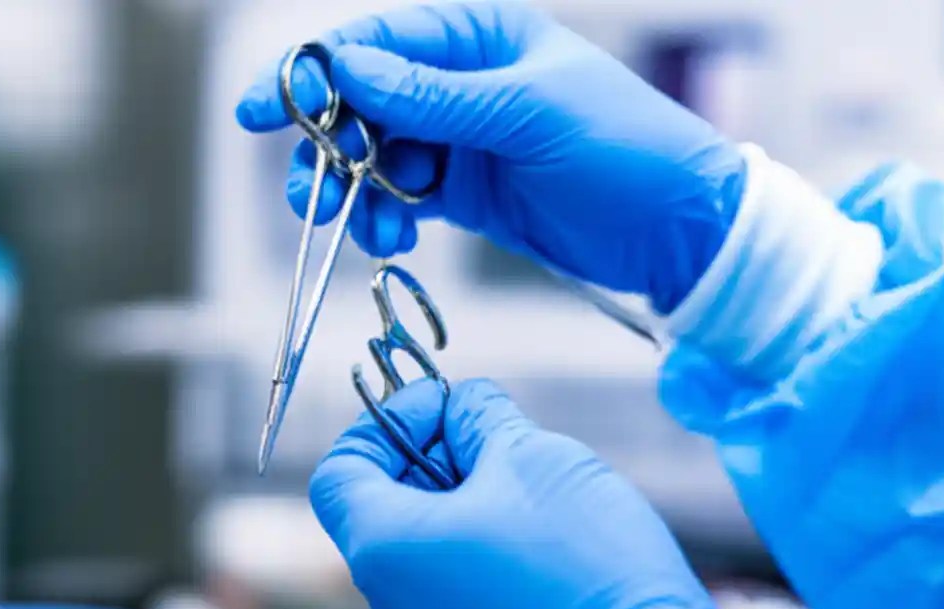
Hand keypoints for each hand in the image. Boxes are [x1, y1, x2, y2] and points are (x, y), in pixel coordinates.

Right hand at [236, 2, 745, 311]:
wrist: (680, 230)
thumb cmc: (626, 150)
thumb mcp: (529, 114)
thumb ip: (434, 96)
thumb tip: (346, 67)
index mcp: (478, 36)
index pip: (375, 42)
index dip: (312, 73)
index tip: (263, 109)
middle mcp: (461, 81)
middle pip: (361, 102)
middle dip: (330, 145)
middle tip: (315, 190)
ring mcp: (461, 137)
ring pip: (374, 154)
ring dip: (355, 191)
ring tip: (366, 226)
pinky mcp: (466, 190)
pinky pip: (401, 195)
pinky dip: (385, 216)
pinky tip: (392, 236)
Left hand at [310, 379, 723, 608]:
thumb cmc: (585, 564)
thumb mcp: (533, 457)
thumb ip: (481, 420)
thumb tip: (465, 408)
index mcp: (383, 551)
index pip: (338, 471)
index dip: (385, 426)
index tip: (444, 410)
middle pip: (386, 518)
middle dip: (436, 468)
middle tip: (500, 447)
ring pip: (429, 567)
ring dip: (468, 521)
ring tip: (538, 506)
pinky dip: (489, 575)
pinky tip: (550, 564)